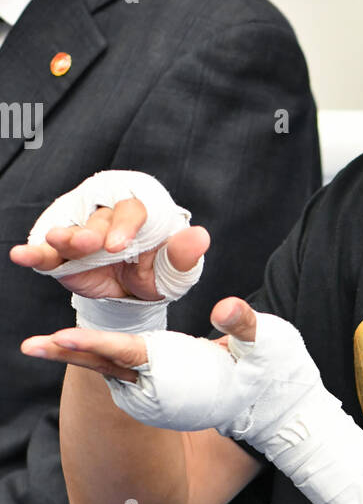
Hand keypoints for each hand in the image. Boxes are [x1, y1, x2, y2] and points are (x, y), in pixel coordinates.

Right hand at [10, 196, 209, 302]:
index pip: (132, 211)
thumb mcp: (176, 269)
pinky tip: (20, 254)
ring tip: (54, 241)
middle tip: (89, 245)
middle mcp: (109, 215)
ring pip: (72, 232)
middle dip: (93, 232)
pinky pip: (48, 252)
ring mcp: (83, 232)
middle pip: (98, 220)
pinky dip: (35, 253)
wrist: (135, 293)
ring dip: (63, 238)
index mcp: (141, 211)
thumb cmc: (160, 271)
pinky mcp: (63, 254)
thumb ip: (184, 254)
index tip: (119, 246)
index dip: (125, 226)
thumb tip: (201, 236)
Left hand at [20, 296, 254, 385]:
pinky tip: (62, 344)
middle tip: (32, 346)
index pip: (133, 355)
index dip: (101, 345)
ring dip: (69, 356)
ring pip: (104, 368)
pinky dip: (88, 355)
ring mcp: (149, 390)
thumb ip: (244, 325)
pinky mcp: (147, 384)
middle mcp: (157, 387)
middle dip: (69, 355)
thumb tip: (226, 305)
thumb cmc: (261, 375)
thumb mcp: (262, 348)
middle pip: (106, 366)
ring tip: (34, 346)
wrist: (260, 403)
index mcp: (178, 375)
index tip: (67, 336)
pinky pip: (114, 367)